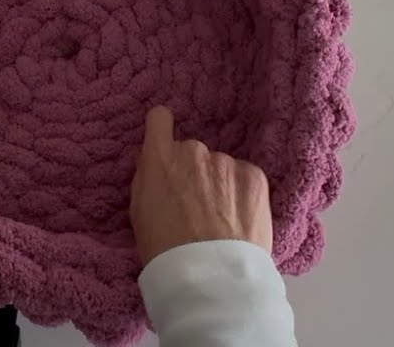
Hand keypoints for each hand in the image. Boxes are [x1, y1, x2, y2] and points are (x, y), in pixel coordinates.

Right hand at [129, 106, 272, 266]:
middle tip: (195, 206)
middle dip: (193, 172)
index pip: (159, 118)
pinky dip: (242, 195)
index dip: (161, 130)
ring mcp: (227, 161)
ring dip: (220, 185)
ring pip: (221, 168)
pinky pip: (245, 178)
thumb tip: (157, 167)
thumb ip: (148, 179)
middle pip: (192, 152)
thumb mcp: (139, 212)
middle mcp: (193, 150)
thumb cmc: (165, 249)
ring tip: (220, 221)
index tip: (166, 145)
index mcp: (160, 157)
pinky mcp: (255, 176)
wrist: (210, 275)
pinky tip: (238, 221)